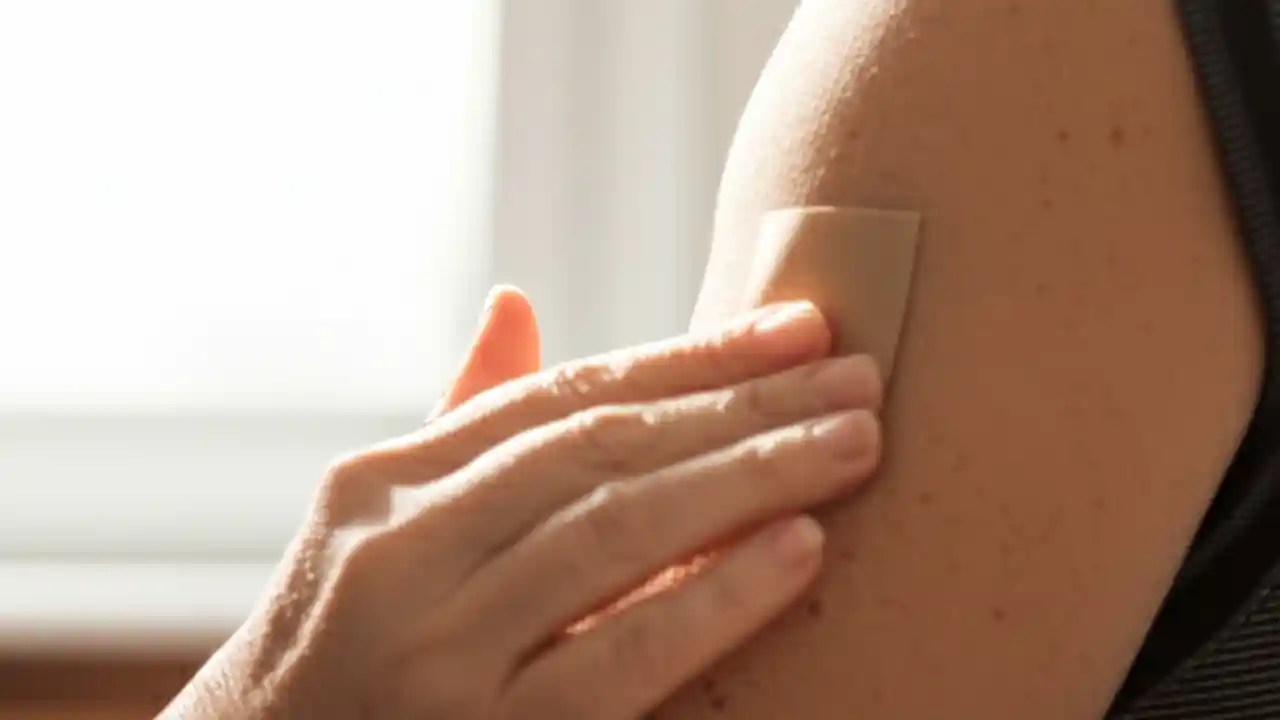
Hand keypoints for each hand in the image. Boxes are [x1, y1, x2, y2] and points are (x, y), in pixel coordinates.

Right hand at [165, 287, 882, 719]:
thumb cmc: (342, 647)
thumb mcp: (377, 528)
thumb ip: (458, 423)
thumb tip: (515, 301)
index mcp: (382, 485)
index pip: (562, 398)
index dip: (689, 358)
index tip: (796, 329)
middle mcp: (400, 554)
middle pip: (601, 452)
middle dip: (741, 407)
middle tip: (856, 379)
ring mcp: (434, 653)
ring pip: (613, 535)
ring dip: (748, 478)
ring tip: (852, 444)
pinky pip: (615, 661)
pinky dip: (711, 600)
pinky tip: (798, 550)